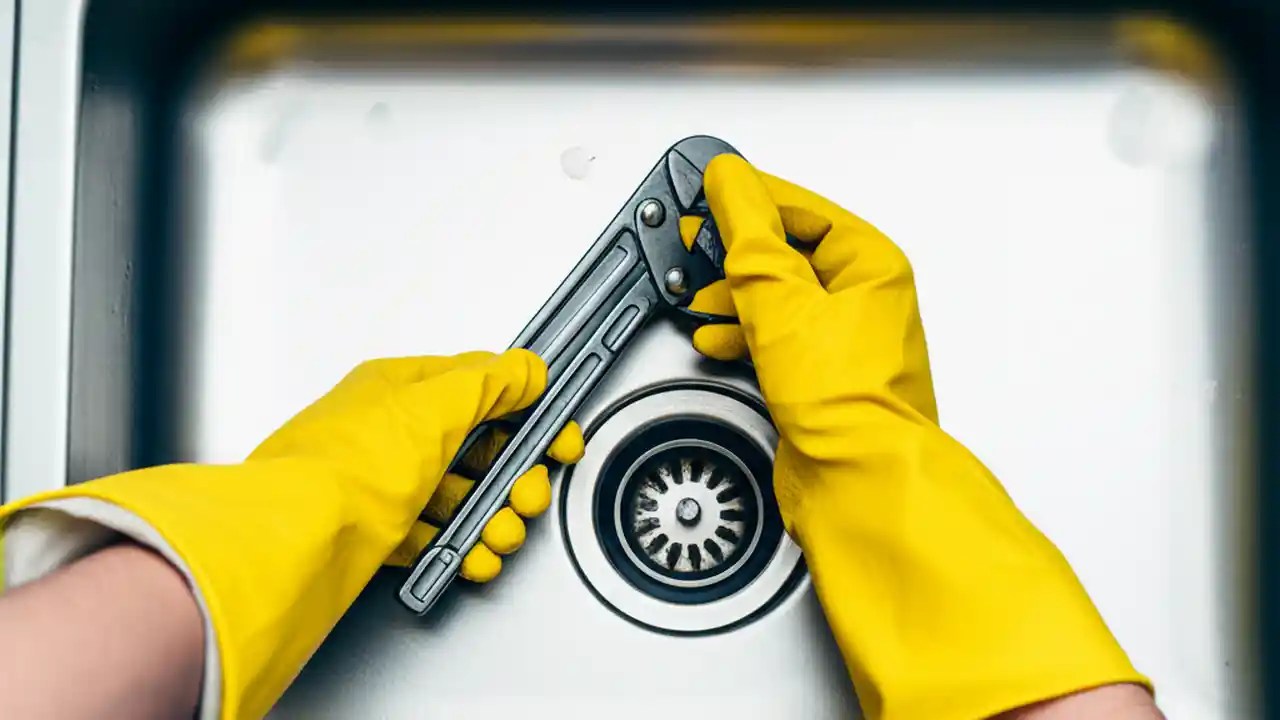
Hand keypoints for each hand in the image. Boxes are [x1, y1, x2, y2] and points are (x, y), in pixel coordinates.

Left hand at [0, 347, 581, 718]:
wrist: (293, 543)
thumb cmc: (345, 470)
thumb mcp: (435, 407)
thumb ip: (489, 383)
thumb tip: (524, 368)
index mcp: (399, 389)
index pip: (478, 387)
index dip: (527, 412)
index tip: (557, 439)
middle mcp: (388, 432)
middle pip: (473, 449)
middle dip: (513, 477)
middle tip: (526, 497)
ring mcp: (380, 485)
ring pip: (455, 496)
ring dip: (491, 518)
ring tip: (499, 536)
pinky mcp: (374, 533)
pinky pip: (429, 536)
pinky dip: (458, 547)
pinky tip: (470, 557)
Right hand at [682, 155, 1151, 719]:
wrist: (859, 482)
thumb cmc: (847, 401)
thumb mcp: (779, 299)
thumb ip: (748, 233)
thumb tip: (730, 181)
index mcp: (871, 266)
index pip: (802, 209)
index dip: (750, 199)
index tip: (709, 193)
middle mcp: (865, 300)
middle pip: (788, 253)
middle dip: (737, 254)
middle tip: (697, 247)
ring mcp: (845, 342)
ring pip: (779, 298)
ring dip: (735, 298)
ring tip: (702, 300)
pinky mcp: (823, 379)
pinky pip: (778, 338)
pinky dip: (745, 335)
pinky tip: (719, 341)